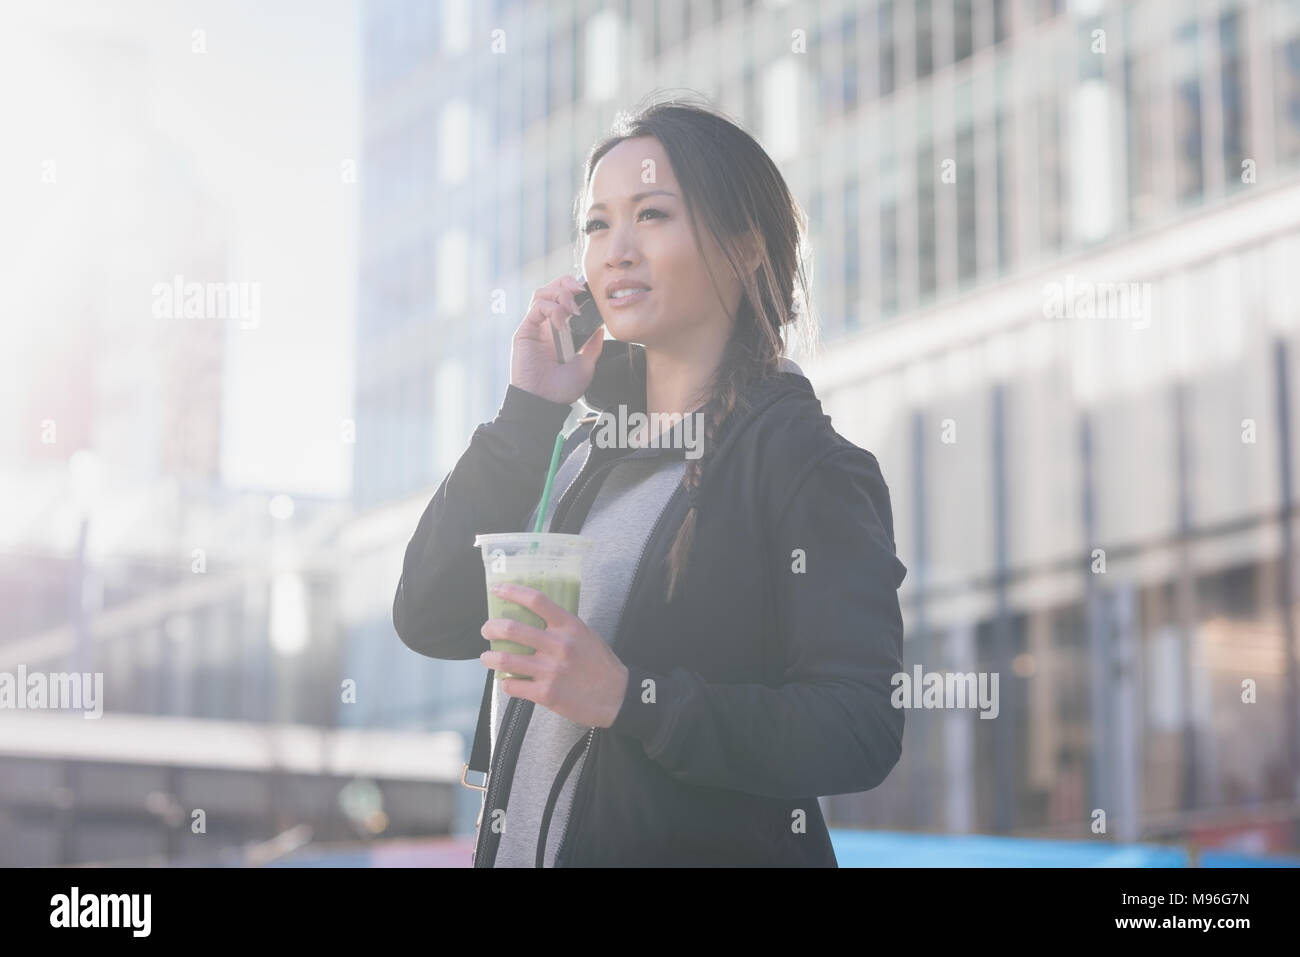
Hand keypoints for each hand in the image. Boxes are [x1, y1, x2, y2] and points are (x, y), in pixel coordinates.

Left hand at [479, 582, 628, 727]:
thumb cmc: (601, 664)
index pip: (536, 600)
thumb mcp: (586, 635)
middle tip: (487, 630)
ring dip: (490, 658)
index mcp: (569, 626)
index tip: (497, 589)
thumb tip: (534, 617)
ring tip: (487, 658)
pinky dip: (505, 684)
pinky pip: (513, 686)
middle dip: (491, 628)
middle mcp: (558, 645)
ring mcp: (551, 671)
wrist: (617, 696)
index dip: (512, 592)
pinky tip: (508, 683)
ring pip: (506, 660)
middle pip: (512, 629)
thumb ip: (562, 626)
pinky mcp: (546, 694)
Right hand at [510, 274, 604, 404]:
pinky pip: (537, 307)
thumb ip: (593, 346)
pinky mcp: (525, 330)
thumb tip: (602, 328)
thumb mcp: (586, 365)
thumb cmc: (562, 389)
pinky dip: (552, 308)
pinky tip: (561, 322)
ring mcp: (535, 326)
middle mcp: (546, 325)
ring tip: (573, 308)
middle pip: (553, 288)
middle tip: (582, 292)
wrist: (545, 403)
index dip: (577, 290)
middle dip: (568, 284)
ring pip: (543, 293)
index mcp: (561, 330)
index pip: (566, 298)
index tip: (592, 293)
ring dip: (561, 294)